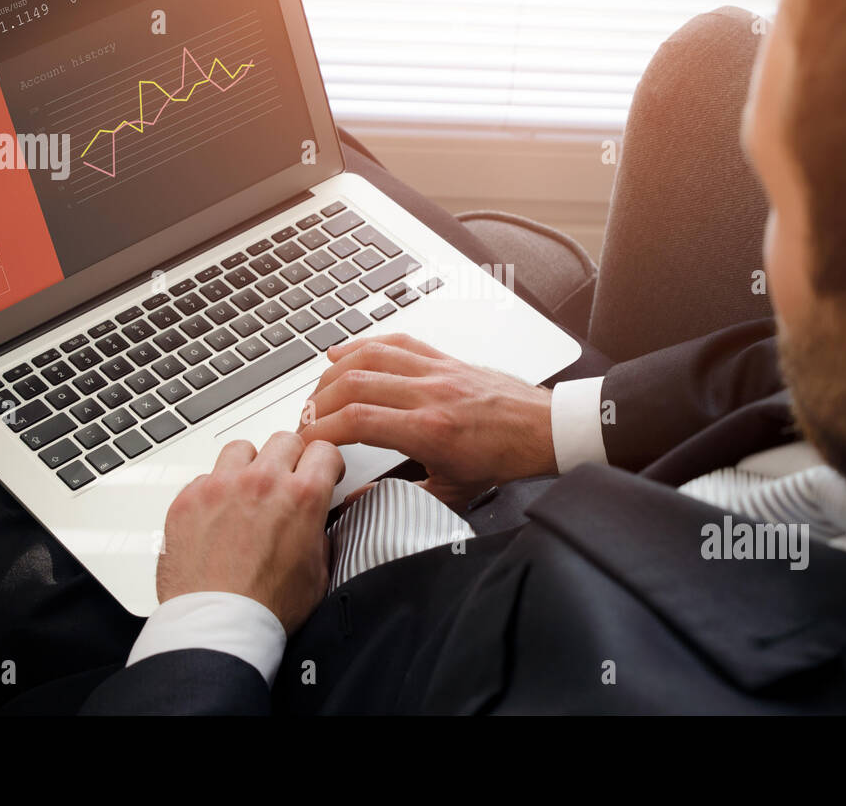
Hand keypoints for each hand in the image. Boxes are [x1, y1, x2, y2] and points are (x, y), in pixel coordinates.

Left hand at [157, 432, 342, 632]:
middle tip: (286, 482)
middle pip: (284, 439)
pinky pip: (205, 477)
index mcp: (301, 497)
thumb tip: (318, 519)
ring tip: (247, 492)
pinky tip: (218, 516)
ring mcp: (220, 487)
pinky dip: (214, 491)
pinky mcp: (188, 500)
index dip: (326, 464)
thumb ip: (320, 533)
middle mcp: (261, 482)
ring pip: (241, 449)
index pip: (324, 449)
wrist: (217, 627)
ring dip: (249, 466)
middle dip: (290, 458)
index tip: (321, 473)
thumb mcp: (318, 571)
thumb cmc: (266, 608)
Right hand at [297, 334, 555, 508]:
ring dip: (334, 373)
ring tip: (317, 393)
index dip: (320, 430)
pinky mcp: (443, 359)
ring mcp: (436, 370)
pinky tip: (343, 354)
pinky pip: (396, 342)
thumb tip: (357, 503)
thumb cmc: (502, 460)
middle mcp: (429, 393)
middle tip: (304, 421)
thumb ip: (400, 497)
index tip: (304, 443)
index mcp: (429, 430)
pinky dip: (364, 345)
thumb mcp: (449, 493)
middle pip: (353, 383)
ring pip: (370, 357)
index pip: (357, 420)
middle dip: (317, 402)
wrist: (541, 430)